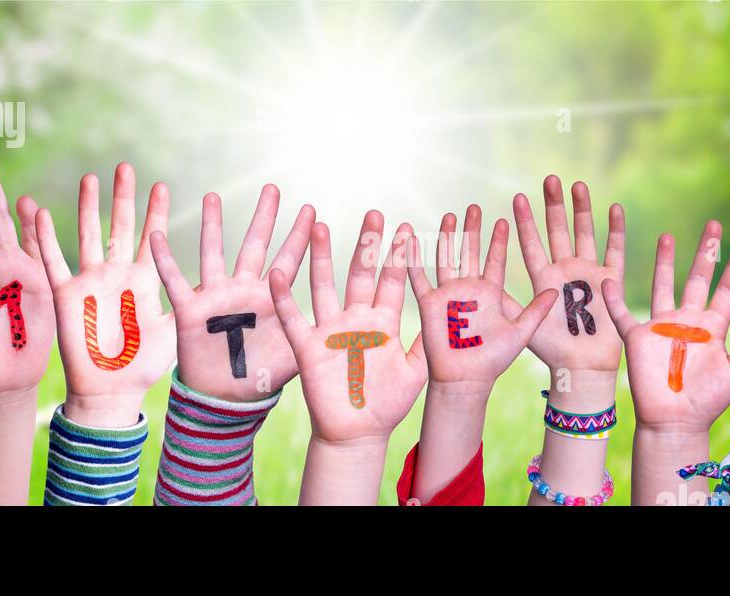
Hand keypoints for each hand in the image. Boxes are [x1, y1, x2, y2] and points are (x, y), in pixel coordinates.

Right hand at [34, 163, 175, 425]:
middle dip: (123, 198)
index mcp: (143, 279)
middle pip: (118, 227)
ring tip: (90, 178)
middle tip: (126, 167)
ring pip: (87, 235)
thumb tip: (218, 284)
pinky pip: (53, 262)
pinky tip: (41, 212)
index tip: (161, 185)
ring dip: (87, 207)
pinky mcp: (66, 296)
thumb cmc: (146, 365)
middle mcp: (116, 275)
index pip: (150, 237)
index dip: (155, 212)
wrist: (112, 391)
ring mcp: (90, 282)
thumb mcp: (174, 328)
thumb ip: (189, 302)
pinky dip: (44, 239)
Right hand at [150, 185, 314, 400]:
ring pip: (214, 252)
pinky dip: (164, 260)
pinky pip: (174, 281)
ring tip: (211, 196)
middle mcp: (244, 290)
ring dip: (212, 225)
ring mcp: (217, 296)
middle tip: (273, 188)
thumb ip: (317, 336)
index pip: (289, 259)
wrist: (226, 400)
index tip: (312, 209)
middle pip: (255, 245)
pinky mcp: (190, 310)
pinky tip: (156, 235)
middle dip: (264, 217)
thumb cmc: (262, 378)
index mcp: (271, 297)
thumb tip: (355, 330)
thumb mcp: (296, 356)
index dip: (300, 236)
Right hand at [270, 211, 427, 442]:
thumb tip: (453, 317)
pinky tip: (277, 274)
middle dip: (367, 244)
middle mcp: (357, 320)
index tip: (408, 227)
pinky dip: (284, 298)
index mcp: (384, 323)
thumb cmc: (388, 405)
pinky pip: (294, 319)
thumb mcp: (417, 370)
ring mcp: (331, 330)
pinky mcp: (309, 347)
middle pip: (361, 274)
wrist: (358, 435)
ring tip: (319, 225)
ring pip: (325, 286)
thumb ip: (428, 341)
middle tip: (373, 214)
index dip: (400, 256)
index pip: (393, 281)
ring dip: (322, 257)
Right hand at [408, 205, 556, 389]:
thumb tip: (556, 290)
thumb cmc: (494, 360)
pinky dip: (411, 258)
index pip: (494, 260)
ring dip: (446, 237)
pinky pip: (418, 277)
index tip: (504, 219)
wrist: (466, 379)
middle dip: (472, 230)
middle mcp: (468, 290)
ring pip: (445, 258)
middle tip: (474, 207)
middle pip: (469, 252)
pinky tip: (408, 239)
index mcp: (490, 293)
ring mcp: (448, 295)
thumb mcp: (521, 332)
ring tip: (449, 215)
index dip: (498, 241)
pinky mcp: (429, 303)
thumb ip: (536, 310)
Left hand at [512, 175, 623, 373]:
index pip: (531, 244)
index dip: (525, 222)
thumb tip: (479, 286)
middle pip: (558, 231)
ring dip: (582, 210)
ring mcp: (588, 272)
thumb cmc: (552, 351)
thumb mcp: (523, 325)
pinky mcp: (611, 280)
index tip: (517, 198)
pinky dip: (616, 230)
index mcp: (542, 278)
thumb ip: (508, 304)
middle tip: (550, 179)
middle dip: (554, 205)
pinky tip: (614, 208)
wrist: (582, 367)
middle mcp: (564, 270)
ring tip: (577, 185)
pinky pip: (615, 250)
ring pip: (585, 234)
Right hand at [602, 220, 729, 432]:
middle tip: (715, 225)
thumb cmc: (709, 400)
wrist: (677, 421)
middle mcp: (688, 321)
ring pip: (662, 285)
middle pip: (698, 278)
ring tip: (668, 235)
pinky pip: (622, 314)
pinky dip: (613, 299)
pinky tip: (606, 280)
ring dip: (664, 262)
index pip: (729, 290)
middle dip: (707, 252)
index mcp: (713, 327)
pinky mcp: (639, 337)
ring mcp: (663, 327)